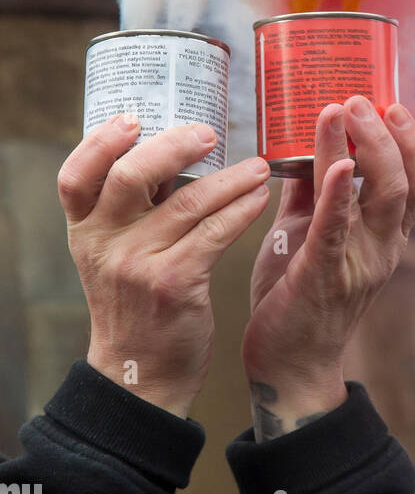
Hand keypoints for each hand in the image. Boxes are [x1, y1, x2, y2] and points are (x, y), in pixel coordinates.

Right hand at [59, 115, 271, 417]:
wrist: (140, 374)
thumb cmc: (134, 301)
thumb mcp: (111, 253)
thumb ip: (130, 207)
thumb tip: (167, 142)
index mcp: (85, 230)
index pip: (75, 176)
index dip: (99, 143)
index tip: (132, 119)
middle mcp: (104, 244)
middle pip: (129, 176)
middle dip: (173, 146)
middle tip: (208, 133)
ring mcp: (137, 265)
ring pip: (187, 203)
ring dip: (229, 179)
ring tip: (257, 167)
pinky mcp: (174, 284)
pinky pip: (214, 233)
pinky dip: (241, 210)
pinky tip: (260, 198)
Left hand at [241, 97, 414, 438]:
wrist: (284, 364)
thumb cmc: (295, 295)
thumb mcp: (306, 231)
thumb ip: (312, 191)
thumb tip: (304, 141)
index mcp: (385, 236)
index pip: (414, 181)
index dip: (410, 141)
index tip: (392, 103)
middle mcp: (383, 247)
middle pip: (406, 182)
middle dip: (387, 135)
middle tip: (361, 98)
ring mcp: (359, 263)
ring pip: (384, 198)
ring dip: (367, 149)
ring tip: (343, 111)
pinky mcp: (325, 276)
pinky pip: (338, 230)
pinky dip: (340, 194)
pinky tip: (337, 164)